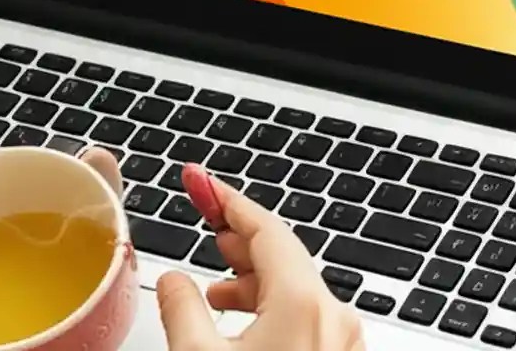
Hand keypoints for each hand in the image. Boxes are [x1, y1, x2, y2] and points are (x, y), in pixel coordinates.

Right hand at [158, 167, 364, 349]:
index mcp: (303, 303)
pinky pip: (305, 320)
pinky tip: (243, 323)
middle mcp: (334, 316)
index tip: (198, 181)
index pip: (265, 228)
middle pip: (282, 254)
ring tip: (214, 284)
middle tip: (203, 215)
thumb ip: (181, 310)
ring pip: (294, 290)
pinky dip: (271, 309)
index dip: (225, 199)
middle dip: (237, 234)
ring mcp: (343, 341)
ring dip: (252, 277)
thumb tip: (172, 280)